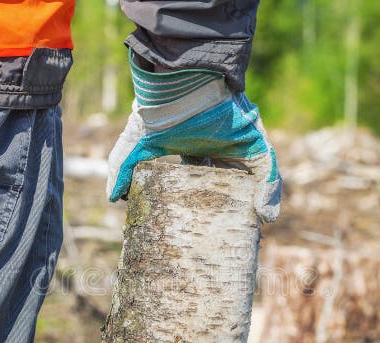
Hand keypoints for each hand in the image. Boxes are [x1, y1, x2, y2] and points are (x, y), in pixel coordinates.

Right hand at [107, 58, 280, 222]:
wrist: (181, 81)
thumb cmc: (158, 108)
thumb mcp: (136, 141)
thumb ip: (120, 166)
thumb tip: (111, 198)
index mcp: (193, 145)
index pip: (200, 177)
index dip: (199, 197)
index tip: (197, 219)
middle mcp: (219, 144)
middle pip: (229, 178)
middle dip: (229, 201)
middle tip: (226, 224)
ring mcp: (238, 141)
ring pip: (252, 176)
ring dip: (252, 199)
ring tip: (248, 222)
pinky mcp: (255, 138)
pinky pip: (267, 169)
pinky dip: (268, 192)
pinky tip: (264, 214)